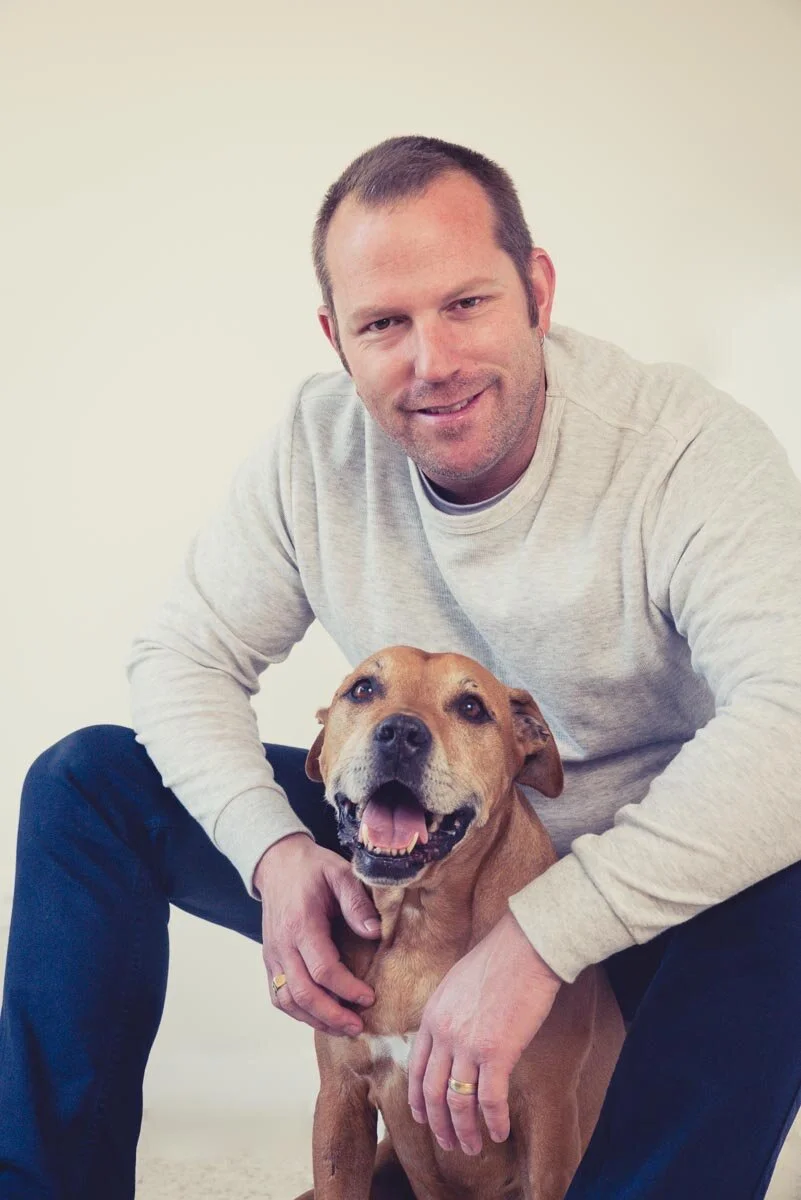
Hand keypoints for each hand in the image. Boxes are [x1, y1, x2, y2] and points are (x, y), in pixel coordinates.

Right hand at [253, 833, 380, 1036]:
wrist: (277, 863)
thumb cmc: (312, 869)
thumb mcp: (340, 873)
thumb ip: (357, 902)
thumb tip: (374, 932)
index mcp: (301, 923)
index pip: (323, 969)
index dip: (347, 989)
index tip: (370, 997)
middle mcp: (282, 944)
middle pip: (303, 993)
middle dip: (332, 1016)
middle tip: (358, 1026)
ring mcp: (273, 954)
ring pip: (287, 1000)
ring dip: (315, 1019)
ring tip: (343, 1028)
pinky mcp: (270, 960)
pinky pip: (278, 995)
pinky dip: (298, 1012)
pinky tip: (320, 1016)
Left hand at [407, 911, 561, 1154]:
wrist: (525, 948)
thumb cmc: (498, 961)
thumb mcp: (456, 985)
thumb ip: (448, 1015)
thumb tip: (452, 1042)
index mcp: (432, 1016)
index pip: (417, 1068)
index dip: (419, 1099)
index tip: (423, 1118)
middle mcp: (444, 1034)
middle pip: (432, 1092)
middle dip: (439, 1124)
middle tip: (448, 1144)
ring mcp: (468, 1045)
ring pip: (458, 1102)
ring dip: (464, 1131)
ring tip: (473, 1147)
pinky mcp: (497, 1052)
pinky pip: (490, 1099)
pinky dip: (493, 1121)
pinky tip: (499, 1132)